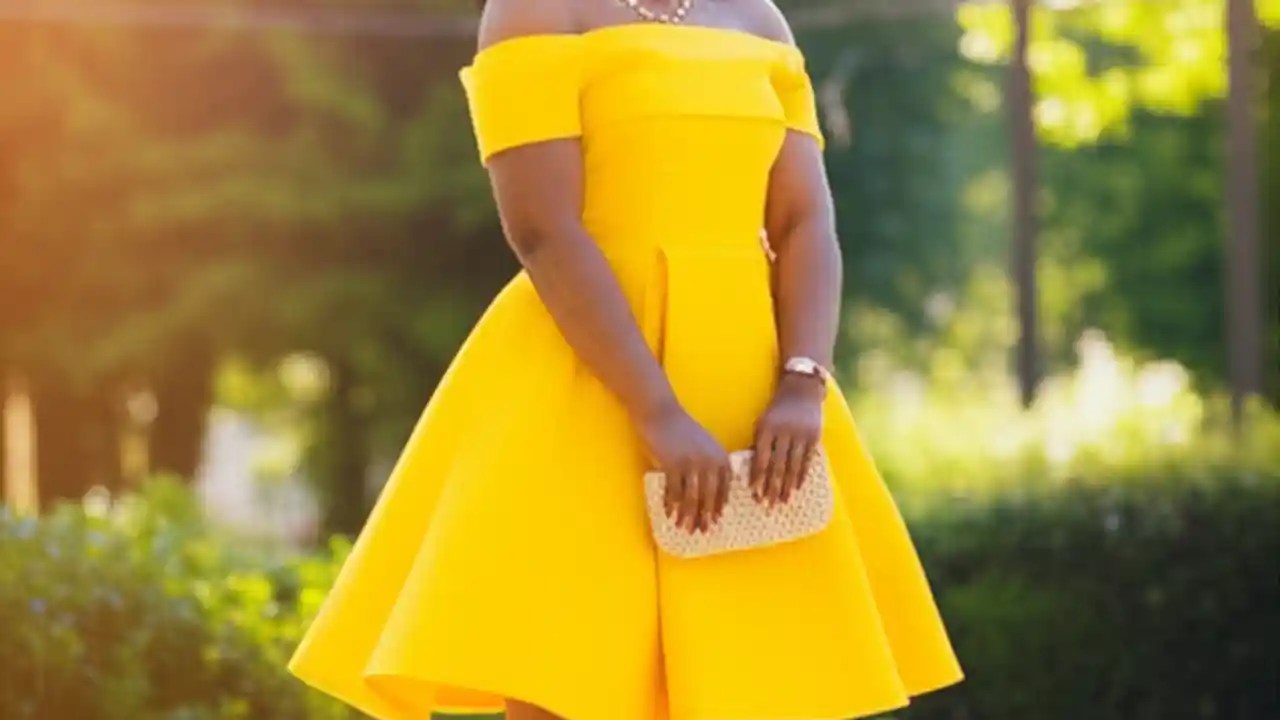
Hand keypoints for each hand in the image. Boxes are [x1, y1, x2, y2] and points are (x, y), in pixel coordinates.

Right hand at [638, 400, 731, 533]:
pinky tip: (669, 514)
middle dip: (705, 516)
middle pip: (709, 496)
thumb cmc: (681, 430)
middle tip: (702, 531)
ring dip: (688, 515)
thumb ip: (710, 465)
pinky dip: (672, 505)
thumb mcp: (704, 446)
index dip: (720, 505)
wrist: (661, 413)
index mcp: (720, 456)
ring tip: (684, 528)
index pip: (724, 488)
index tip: (716, 519)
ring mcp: (691, 463)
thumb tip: (709, 494)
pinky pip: (674, 491)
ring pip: (692, 497)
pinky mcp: (673, 464)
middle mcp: (709, 461)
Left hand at [750, 373, 824, 506]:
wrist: (801, 389)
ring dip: (787, 486)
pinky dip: (801, 476)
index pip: (761, 458)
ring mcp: (800, 434)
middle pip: (777, 466)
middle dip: (772, 488)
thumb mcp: (762, 423)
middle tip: (768, 506)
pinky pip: (807, 460)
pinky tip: (796, 488)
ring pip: (792, 466)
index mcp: (766, 428)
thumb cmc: (776, 411)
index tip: (755, 494)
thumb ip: (759, 445)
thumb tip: (751, 473)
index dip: (758, 478)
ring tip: (782, 501)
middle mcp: (783, 432)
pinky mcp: (814, 436)